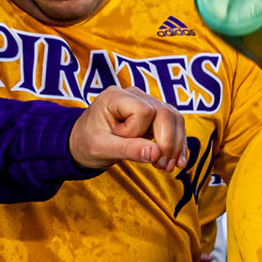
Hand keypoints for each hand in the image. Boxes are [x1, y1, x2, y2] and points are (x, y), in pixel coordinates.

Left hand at [69, 86, 186, 170]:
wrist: (83, 143)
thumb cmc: (87, 142)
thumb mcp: (102, 149)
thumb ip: (128, 149)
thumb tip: (156, 154)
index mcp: (115, 96)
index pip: (143, 111)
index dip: (137, 132)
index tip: (119, 142)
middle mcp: (134, 94)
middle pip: (165, 112)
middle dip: (168, 143)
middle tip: (162, 167)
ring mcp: (147, 102)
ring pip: (175, 118)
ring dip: (175, 145)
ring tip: (167, 167)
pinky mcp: (154, 113)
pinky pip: (174, 125)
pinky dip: (177, 144)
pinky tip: (178, 161)